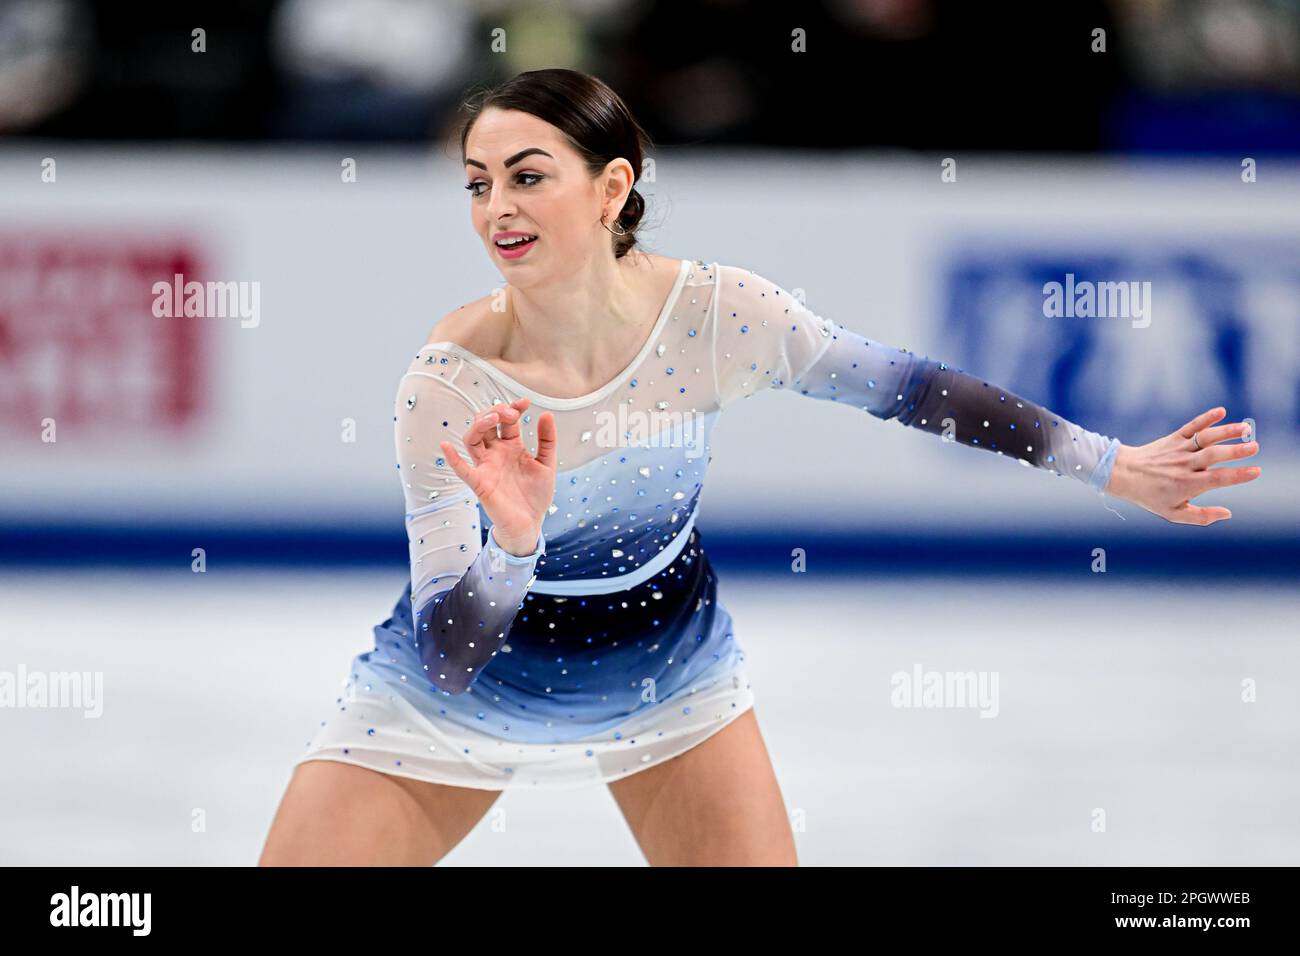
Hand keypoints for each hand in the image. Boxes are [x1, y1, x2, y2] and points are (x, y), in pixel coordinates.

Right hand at [439, 397, 556, 554]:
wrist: (531, 524)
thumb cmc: (536, 494)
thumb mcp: (547, 464)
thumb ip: (547, 441)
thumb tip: (547, 413)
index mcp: (512, 447)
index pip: (507, 421)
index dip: (513, 408)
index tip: (525, 402)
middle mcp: (496, 453)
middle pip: (486, 425)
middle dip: (495, 413)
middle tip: (510, 412)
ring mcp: (486, 466)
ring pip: (472, 440)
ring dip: (479, 426)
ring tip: (491, 418)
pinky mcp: (479, 483)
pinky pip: (462, 469)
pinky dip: (452, 458)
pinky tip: (446, 445)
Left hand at [1105, 406, 1259, 524]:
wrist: (1123, 473)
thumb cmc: (1151, 496)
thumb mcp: (1173, 513)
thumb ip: (1201, 516)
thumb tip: (1228, 514)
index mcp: (1187, 484)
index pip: (1218, 478)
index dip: (1238, 475)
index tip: (1256, 471)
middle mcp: (1185, 465)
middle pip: (1214, 455)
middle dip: (1236, 451)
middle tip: (1255, 447)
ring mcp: (1179, 449)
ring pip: (1206, 438)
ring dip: (1226, 432)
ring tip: (1246, 428)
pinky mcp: (1174, 438)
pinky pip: (1191, 427)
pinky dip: (1205, 418)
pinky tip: (1221, 411)